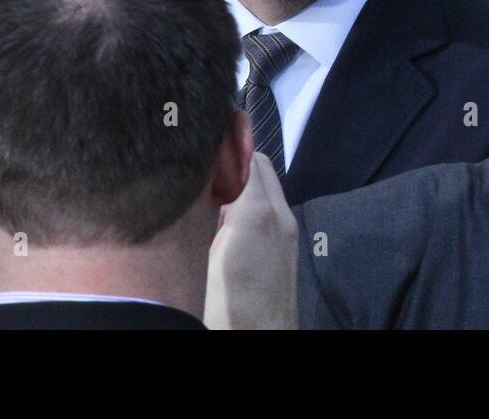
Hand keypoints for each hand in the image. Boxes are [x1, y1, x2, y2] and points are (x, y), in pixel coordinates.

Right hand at [204, 152, 298, 329]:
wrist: (265, 338)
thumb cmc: (230, 305)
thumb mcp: (206, 256)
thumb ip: (209, 213)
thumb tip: (202, 186)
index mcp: (257, 211)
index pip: (244, 155)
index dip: (220, 151)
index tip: (198, 154)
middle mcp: (280, 212)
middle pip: (259, 166)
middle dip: (233, 164)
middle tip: (201, 178)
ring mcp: (289, 227)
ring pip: (266, 185)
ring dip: (243, 185)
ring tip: (210, 201)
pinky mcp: (290, 243)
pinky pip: (271, 206)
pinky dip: (252, 203)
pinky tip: (227, 223)